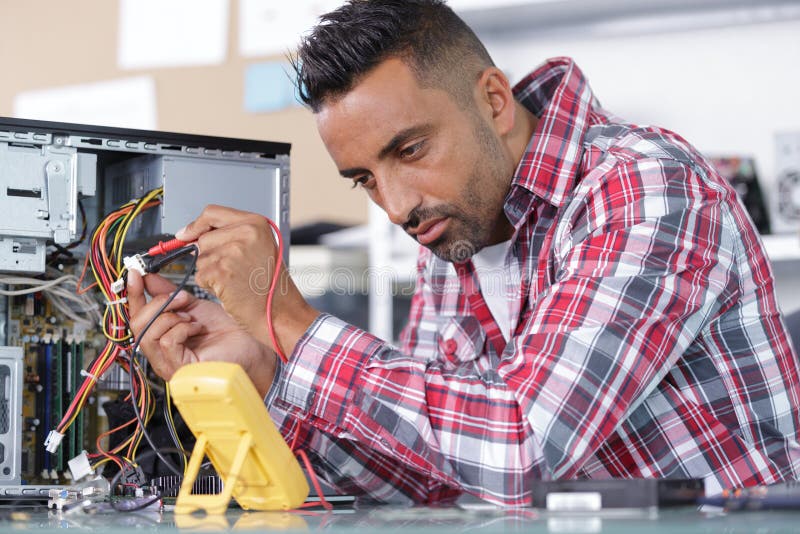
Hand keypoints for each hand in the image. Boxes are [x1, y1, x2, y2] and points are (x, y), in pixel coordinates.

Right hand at [127, 270, 276, 396]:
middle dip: (157, 304)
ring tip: (191, 316)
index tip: (135, 273)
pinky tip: (196, 328)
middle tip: (181, 297)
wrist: (249, 344)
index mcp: (160, 337)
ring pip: (148, 334)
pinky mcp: (180, 369)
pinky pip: (166, 342)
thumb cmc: (226, 331)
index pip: (135, 316)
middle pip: (136, 325)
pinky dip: (181, 329)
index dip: (132, 293)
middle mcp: (160, 353)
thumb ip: (168, 294)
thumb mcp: (193, 306)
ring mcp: (168, 364)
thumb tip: (147, 277)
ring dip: (171, 317)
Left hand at [175, 205, 318, 356]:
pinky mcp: (222, 271)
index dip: (196, 225)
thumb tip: (192, 234)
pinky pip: (201, 275)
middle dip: (210, 255)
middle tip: (233, 269)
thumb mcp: (259, 247)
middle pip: (203, 237)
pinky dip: (211, 285)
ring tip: (235, 279)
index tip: (187, 233)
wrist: (279, 310)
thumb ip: (231, 234)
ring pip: (200, 258)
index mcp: (256, 223)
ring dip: (211, 272)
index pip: (212, 213)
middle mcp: (245, 233)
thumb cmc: (271, 284)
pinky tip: (231, 288)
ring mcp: (233, 252)